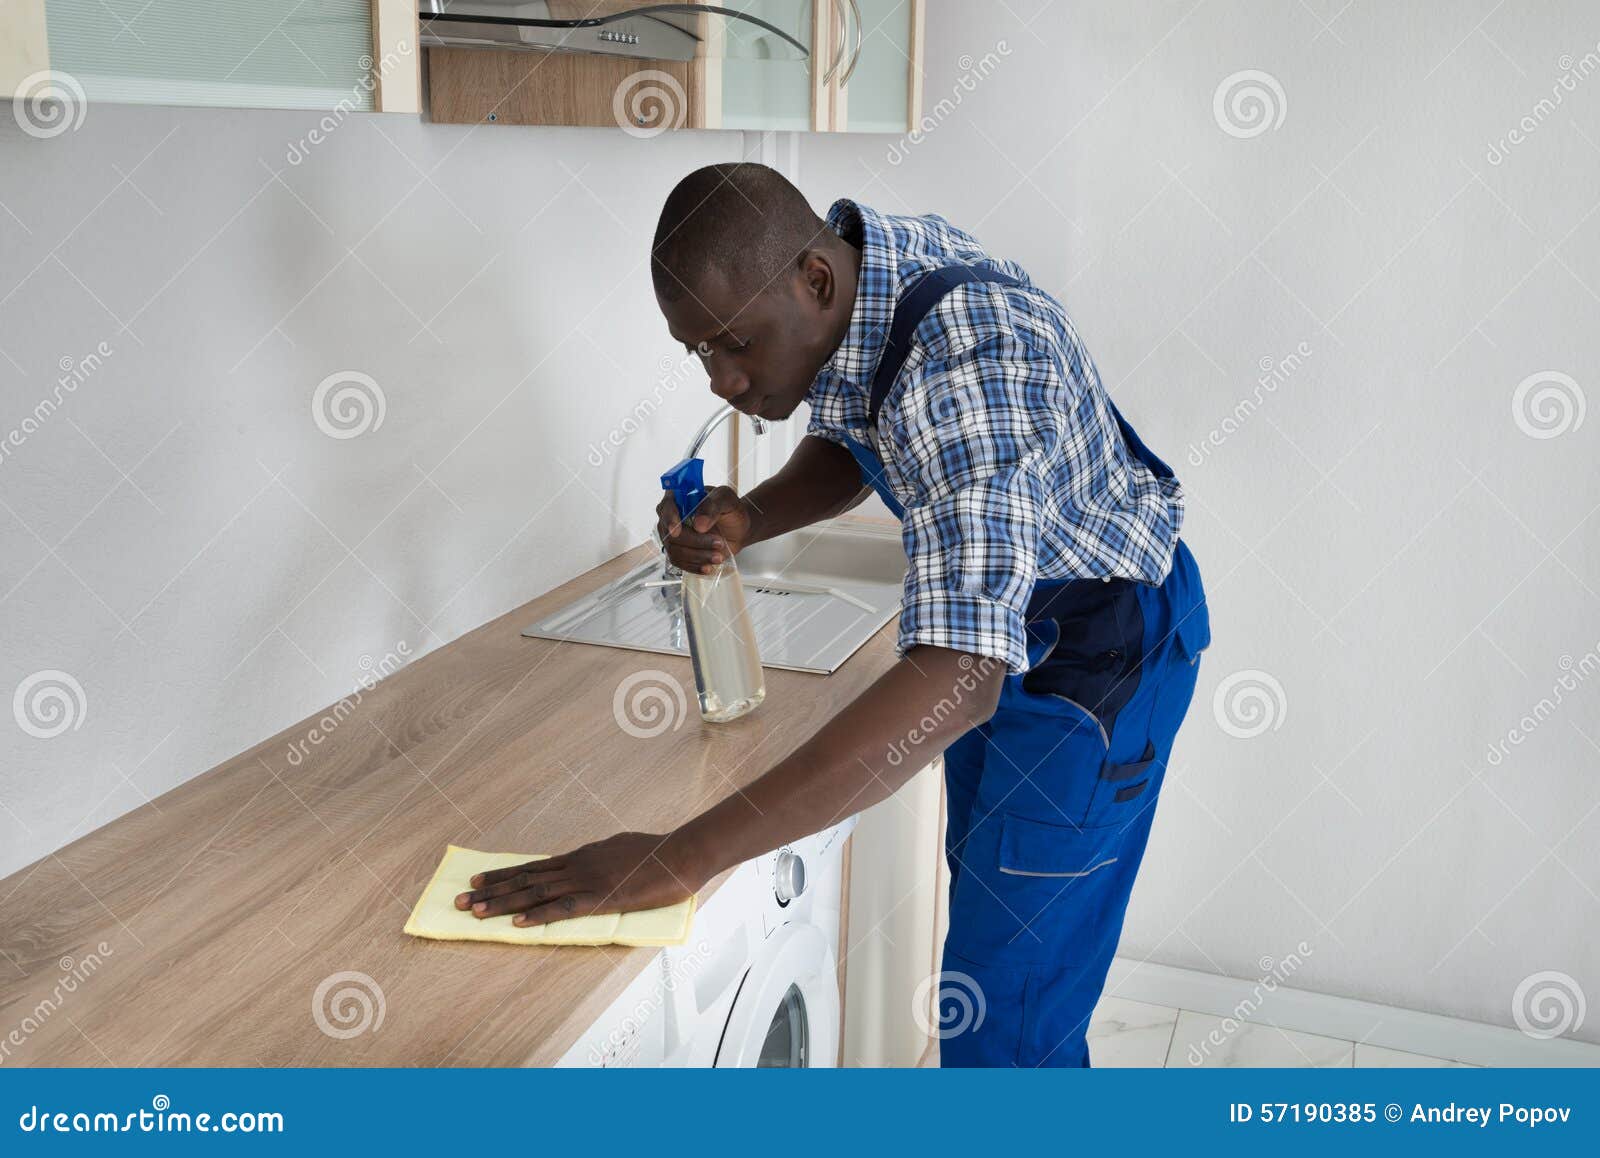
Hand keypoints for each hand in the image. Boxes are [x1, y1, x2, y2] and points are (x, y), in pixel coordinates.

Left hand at [453, 831, 705, 925]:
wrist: (680, 854)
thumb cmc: (657, 853)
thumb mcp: (621, 848)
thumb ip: (601, 858)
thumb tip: (593, 861)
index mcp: (581, 856)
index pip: (533, 867)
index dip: (503, 875)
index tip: (477, 880)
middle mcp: (576, 866)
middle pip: (525, 879)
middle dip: (489, 891)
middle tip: (459, 900)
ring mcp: (587, 881)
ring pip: (535, 893)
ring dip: (502, 904)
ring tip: (473, 911)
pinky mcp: (601, 899)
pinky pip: (563, 909)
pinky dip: (537, 917)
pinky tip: (516, 924)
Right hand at [656, 485, 754, 574]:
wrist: (738, 528)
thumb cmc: (730, 510)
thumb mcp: (726, 500)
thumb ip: (712, 506)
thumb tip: (698, 524)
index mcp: (679, 497)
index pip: (666, 506)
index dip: (669, 519)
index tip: (677, 531)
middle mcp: (671, 516)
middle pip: (670, 533)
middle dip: (695, 541)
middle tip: (719, 543)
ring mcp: (673, 536)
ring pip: (675, 550)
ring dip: (698, 556)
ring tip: (719, 556)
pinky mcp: (679, 551)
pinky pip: (679, 562)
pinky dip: (694, 566)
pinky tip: (708, 567)